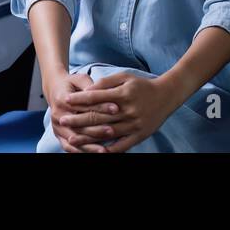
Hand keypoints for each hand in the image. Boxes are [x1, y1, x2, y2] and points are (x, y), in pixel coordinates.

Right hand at [46, 72, 117, 151]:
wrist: (55, 90)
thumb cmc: (71, 83)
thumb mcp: (79, 78)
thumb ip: (90, 85)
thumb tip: (102, 91)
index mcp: (62, 99)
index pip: (84, 105)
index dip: (101, 106)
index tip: (116, 108)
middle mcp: (57, 115)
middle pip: (79, 125)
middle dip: (97, 129)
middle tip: (112, 130)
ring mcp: (56, 126)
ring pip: (75, 139)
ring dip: (90, 146)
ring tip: (104, 150)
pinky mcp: (58, 135)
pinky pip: (69, 147)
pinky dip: (82, 151)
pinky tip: (94, 153)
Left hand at [59, 72, 180, 151]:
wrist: (167, 95)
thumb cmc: (142, 85)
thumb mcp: (125, 77)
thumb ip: (106, 82)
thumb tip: (87, 90)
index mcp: (122, 94)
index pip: (96, 97)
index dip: (79, 100)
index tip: (65, 101)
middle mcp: (127, 110)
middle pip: (98, 117)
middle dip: (78, 120)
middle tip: (62, 120)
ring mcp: (134, 124)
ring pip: (107, 133)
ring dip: (87, 137)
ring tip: (72, 139)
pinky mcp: (140, 135)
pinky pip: (122, 145)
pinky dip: (109, 150)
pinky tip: (96, 152)